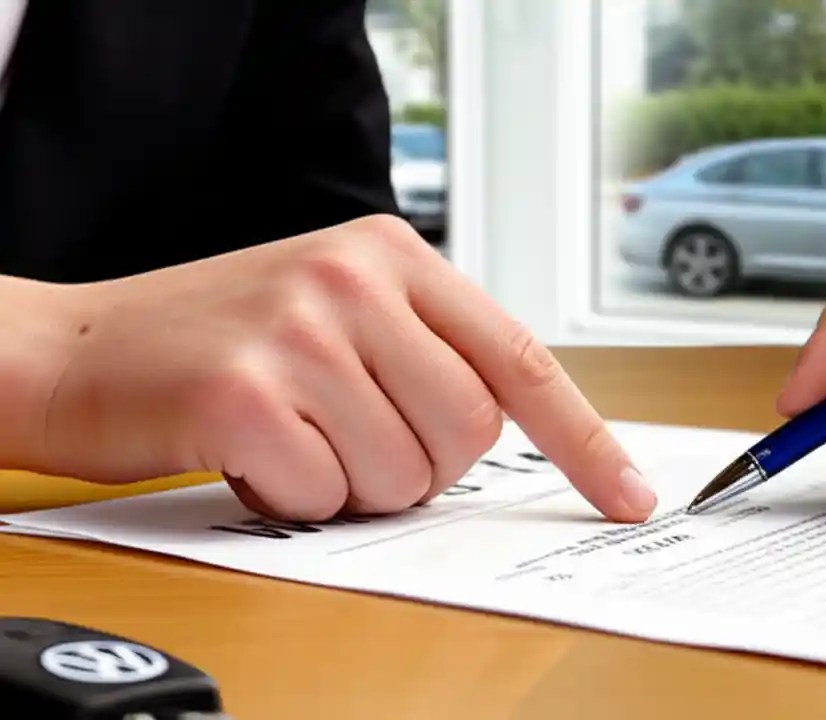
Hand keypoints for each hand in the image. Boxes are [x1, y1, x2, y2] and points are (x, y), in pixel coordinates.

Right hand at [34, 215, 656, 522]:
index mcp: (393, 254)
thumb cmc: (222, 341)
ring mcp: (299, 330)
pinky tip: (249, 451)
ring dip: (351, 483)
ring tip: (293, 436)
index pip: (521, 359)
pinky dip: (290, 497)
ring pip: (402, 475)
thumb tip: (512, 433)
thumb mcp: (337, 308)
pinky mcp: (243, 391)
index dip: (584, 439)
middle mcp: (354, 279)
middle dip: (421, 465)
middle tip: (350, 439)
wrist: (78, 349)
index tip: (628, 495)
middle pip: (468, 432)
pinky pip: (321, 496)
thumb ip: (425, 350)